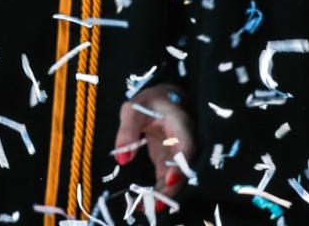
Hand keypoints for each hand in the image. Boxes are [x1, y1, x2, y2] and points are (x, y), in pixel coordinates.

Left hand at [114, 83, 195, 197]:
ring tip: (147, 208)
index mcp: (179, 123)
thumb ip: (127, 131)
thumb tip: (122, 159)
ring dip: (164, 194)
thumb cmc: (148, 103)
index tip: (169, 180)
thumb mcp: (132, 110)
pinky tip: (145, 202)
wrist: (162, 100)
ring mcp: (178, 153)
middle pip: (184, 168)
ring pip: (177, 177)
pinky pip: (168, 179)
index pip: (186, 146)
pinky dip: (158, 192)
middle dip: (172, 188)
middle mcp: (184, 141)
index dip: (180, 165)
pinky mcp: (170, 162)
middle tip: (155, 204)